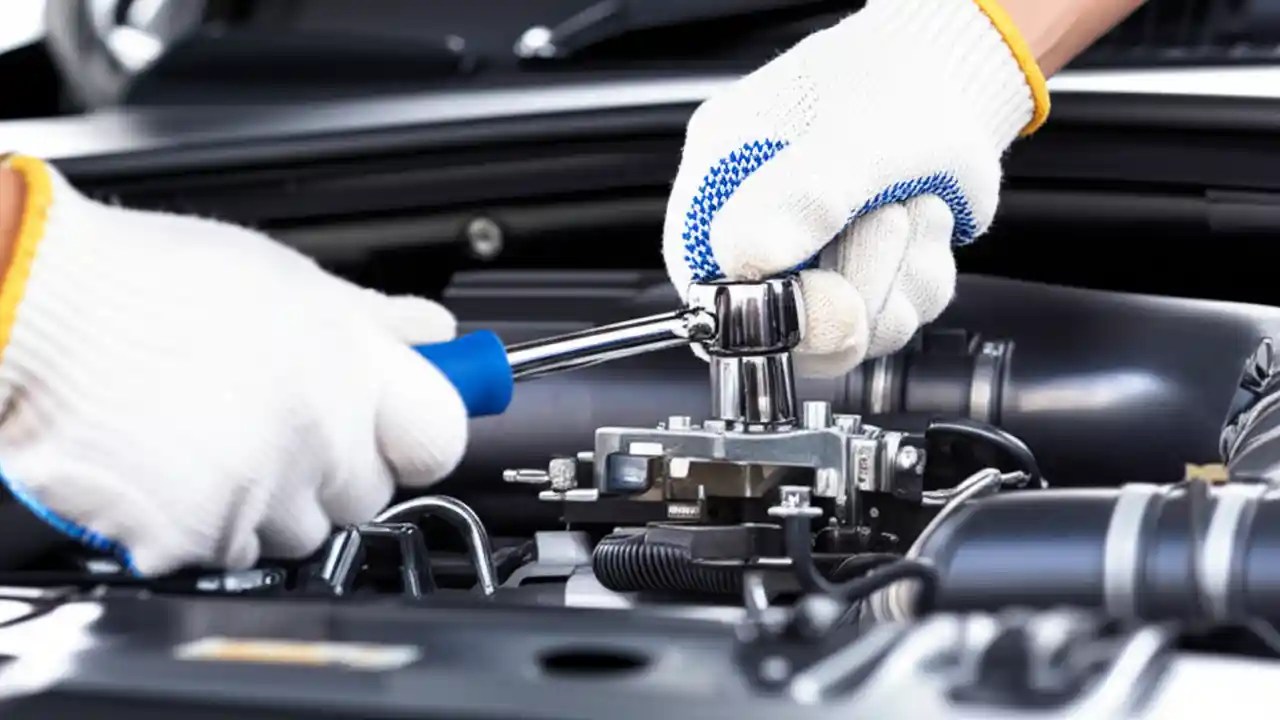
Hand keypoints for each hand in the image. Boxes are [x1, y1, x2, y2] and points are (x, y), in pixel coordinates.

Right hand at [0, 156, 467, 575]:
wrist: (38, 306)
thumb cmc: (151, 284)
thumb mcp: (286, 278)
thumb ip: (373, 318)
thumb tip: (436, 335)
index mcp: (349, 365)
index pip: (440, 437)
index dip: (419, 434)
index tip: (404, 431)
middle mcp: (315, 433)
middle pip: (370, 494)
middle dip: (338, 469)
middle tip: (285, 426)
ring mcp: (258, 490)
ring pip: (303, 532)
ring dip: (275, 502)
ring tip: (217, 438)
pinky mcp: (196, 536)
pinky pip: (232, 555)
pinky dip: (210, 526)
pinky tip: (178, 467)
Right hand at [663, 0, 1048, 376]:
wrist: (947, 76)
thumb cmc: (883, 85)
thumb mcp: (843, 135)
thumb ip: (801, 197)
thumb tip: (752, 256)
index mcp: (718, 194)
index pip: (714, 293)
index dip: (772, 308)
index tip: (828, 286)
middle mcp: (758, 240)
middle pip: (788, 329)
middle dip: (859, 282)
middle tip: (886, 216)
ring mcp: (812, 267)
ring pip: (852, 333)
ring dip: (900, 271)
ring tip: (906, 204)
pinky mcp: (861, 284)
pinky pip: (894, 321)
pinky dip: (922, 275)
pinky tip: (919, 222)